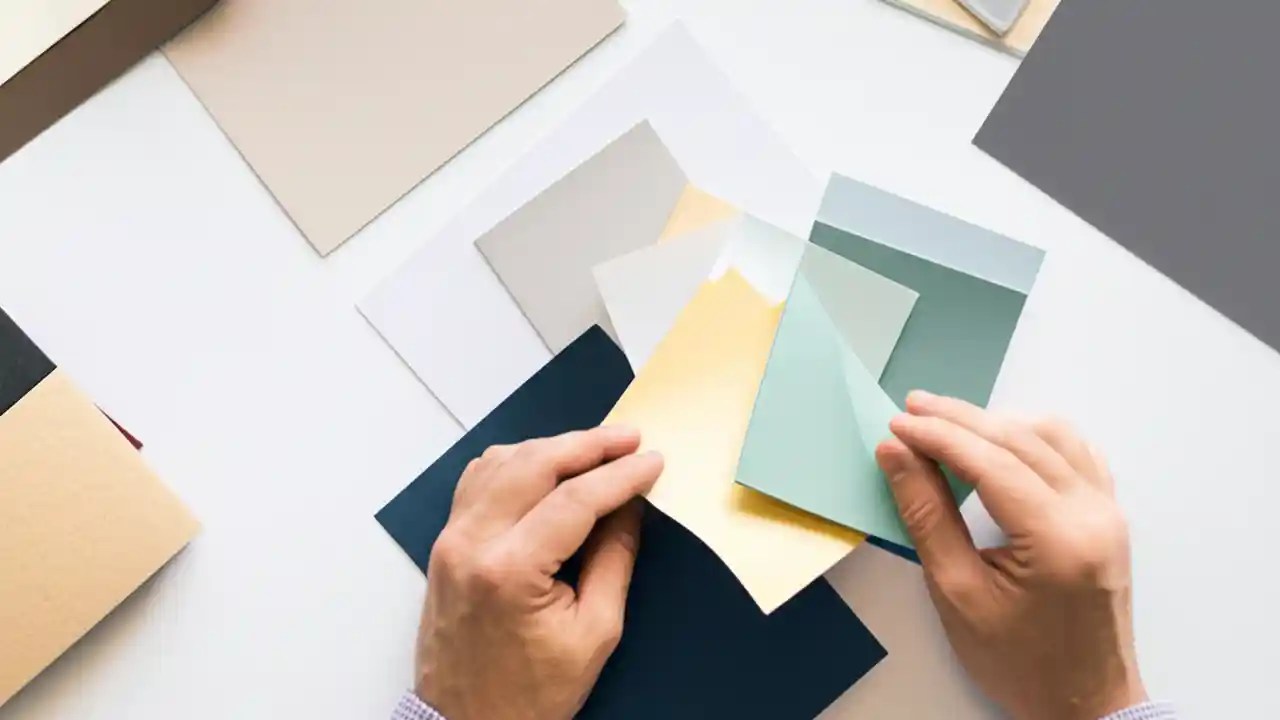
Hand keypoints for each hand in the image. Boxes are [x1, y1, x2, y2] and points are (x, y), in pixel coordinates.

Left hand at [415, 426, 662, 719]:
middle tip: (629, 438)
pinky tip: (544, 466)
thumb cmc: (530, 694)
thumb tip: (629, 504)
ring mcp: (450, 540)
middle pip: (532, 463)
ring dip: (550, 447)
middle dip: (587, 444)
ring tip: (594, 449)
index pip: (574, 499)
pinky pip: (477, 481)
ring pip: (500, 462)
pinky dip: (514, 462)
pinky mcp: (444, 544)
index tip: (653, 461)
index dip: (620, 475)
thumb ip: (613, 560)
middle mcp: (471, 543)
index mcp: (510, 570)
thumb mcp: (594, 633)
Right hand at [877, 391, 1145, 719]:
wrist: (1084, 703)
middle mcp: (1093, 514)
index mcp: (1057, 539)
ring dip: (997, 421)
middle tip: (911, 409)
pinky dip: (1036, 435)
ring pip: (1052, 435)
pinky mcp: (1111, 516)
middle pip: (1020, 439)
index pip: (990, 461)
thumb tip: (897, 455)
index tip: (897, 426)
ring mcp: (1109, 512)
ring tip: (948, 422)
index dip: (938, 436)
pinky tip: (1004, 439)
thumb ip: (927, 515)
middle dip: (960, 419)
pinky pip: (1077, 453)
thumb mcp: (957, 593)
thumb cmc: (1019, 662)